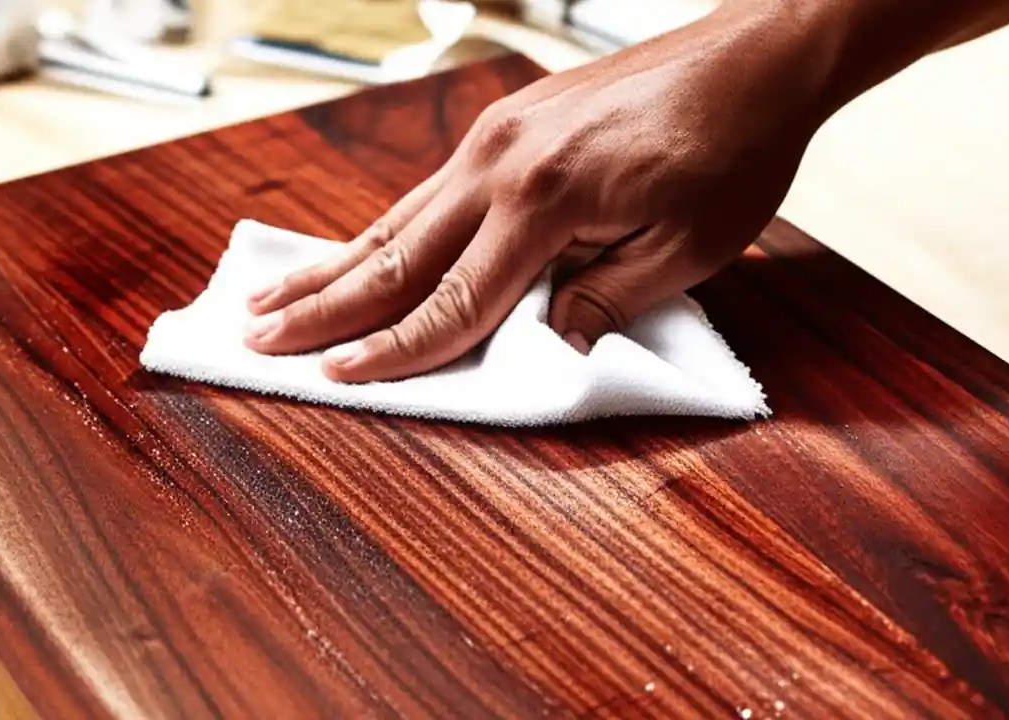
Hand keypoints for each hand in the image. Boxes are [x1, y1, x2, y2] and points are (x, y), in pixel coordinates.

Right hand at [243, 4, 834, 381]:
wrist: (754, 59)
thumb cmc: (731, 153)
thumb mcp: (684, 251)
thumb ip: (603, 302)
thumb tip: (548, 347)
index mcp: (543, 199)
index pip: (454, 299)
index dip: (395, 350)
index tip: (335, 380)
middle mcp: (499, 162)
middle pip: (395, 252)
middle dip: (324, 303)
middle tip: (254, 335)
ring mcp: (497, 135)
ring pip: (399, 215)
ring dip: (335, 260)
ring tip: (272, 292)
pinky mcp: (508, 123)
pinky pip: (430, 191)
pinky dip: (385, 229)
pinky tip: (357, 250)